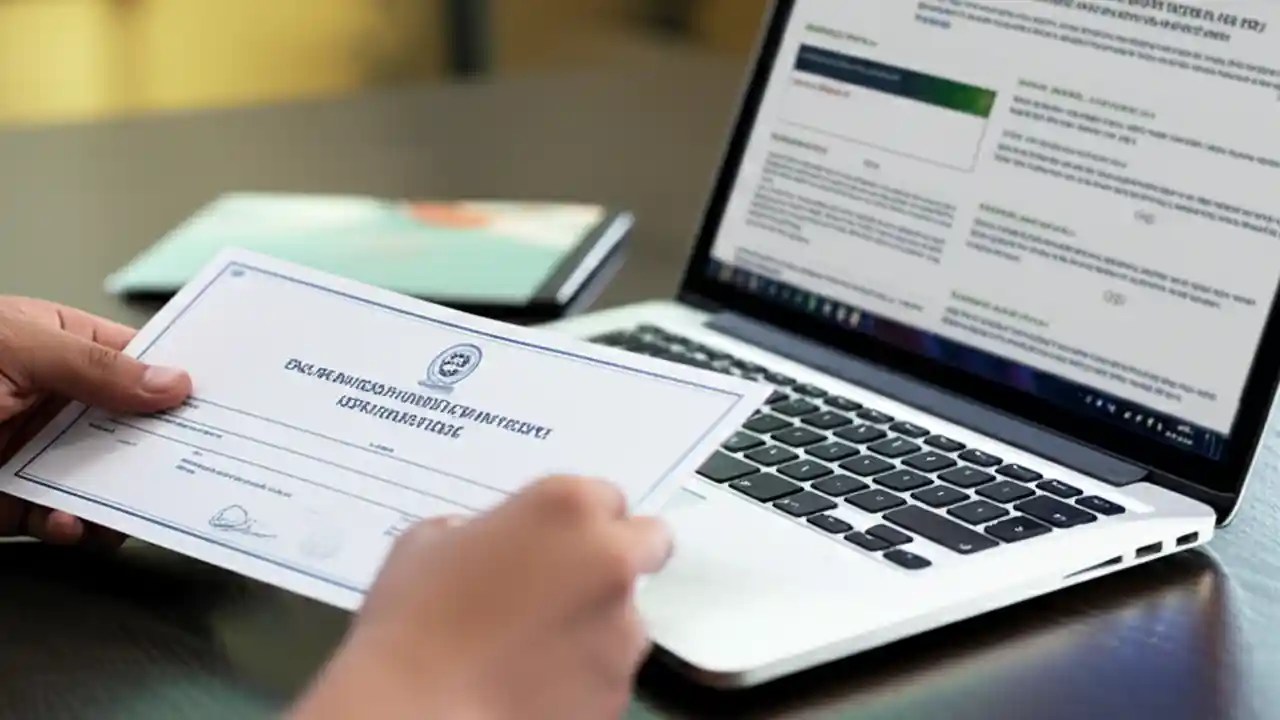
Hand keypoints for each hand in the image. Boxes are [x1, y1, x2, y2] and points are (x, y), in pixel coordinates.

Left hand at [0, 296, 190, 546]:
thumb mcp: (15, 351)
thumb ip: (97, 370)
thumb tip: (175, 383)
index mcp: (55, 344)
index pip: (136, 360)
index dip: (181, 379)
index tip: (223, 403)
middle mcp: (51, 398)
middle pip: (129, 425)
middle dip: (161, 447)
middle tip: (198, 466)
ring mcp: (32, 451)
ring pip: (104, 478)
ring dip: (122, 495)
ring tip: (133, 509)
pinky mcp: (10, 502)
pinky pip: (61, 517)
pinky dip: (74, 526)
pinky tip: (73, 523)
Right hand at [291, 476, 672, 719]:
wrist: (420, 713)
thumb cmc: (413, 622)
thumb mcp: (428, 544)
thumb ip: (478, 530)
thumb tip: (488, 543)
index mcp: (568, 507)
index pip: (607, 497)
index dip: (580, 521)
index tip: (554, 543)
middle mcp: (612, 559)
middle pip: (648, 543)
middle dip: (620, 557)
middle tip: (571, 583)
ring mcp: (624, 629)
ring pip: (628, 615)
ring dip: (597, 623)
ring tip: (537, 648)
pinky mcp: (621, 689)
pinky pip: (611, 671)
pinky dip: (585, 674)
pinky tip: (537, 683)